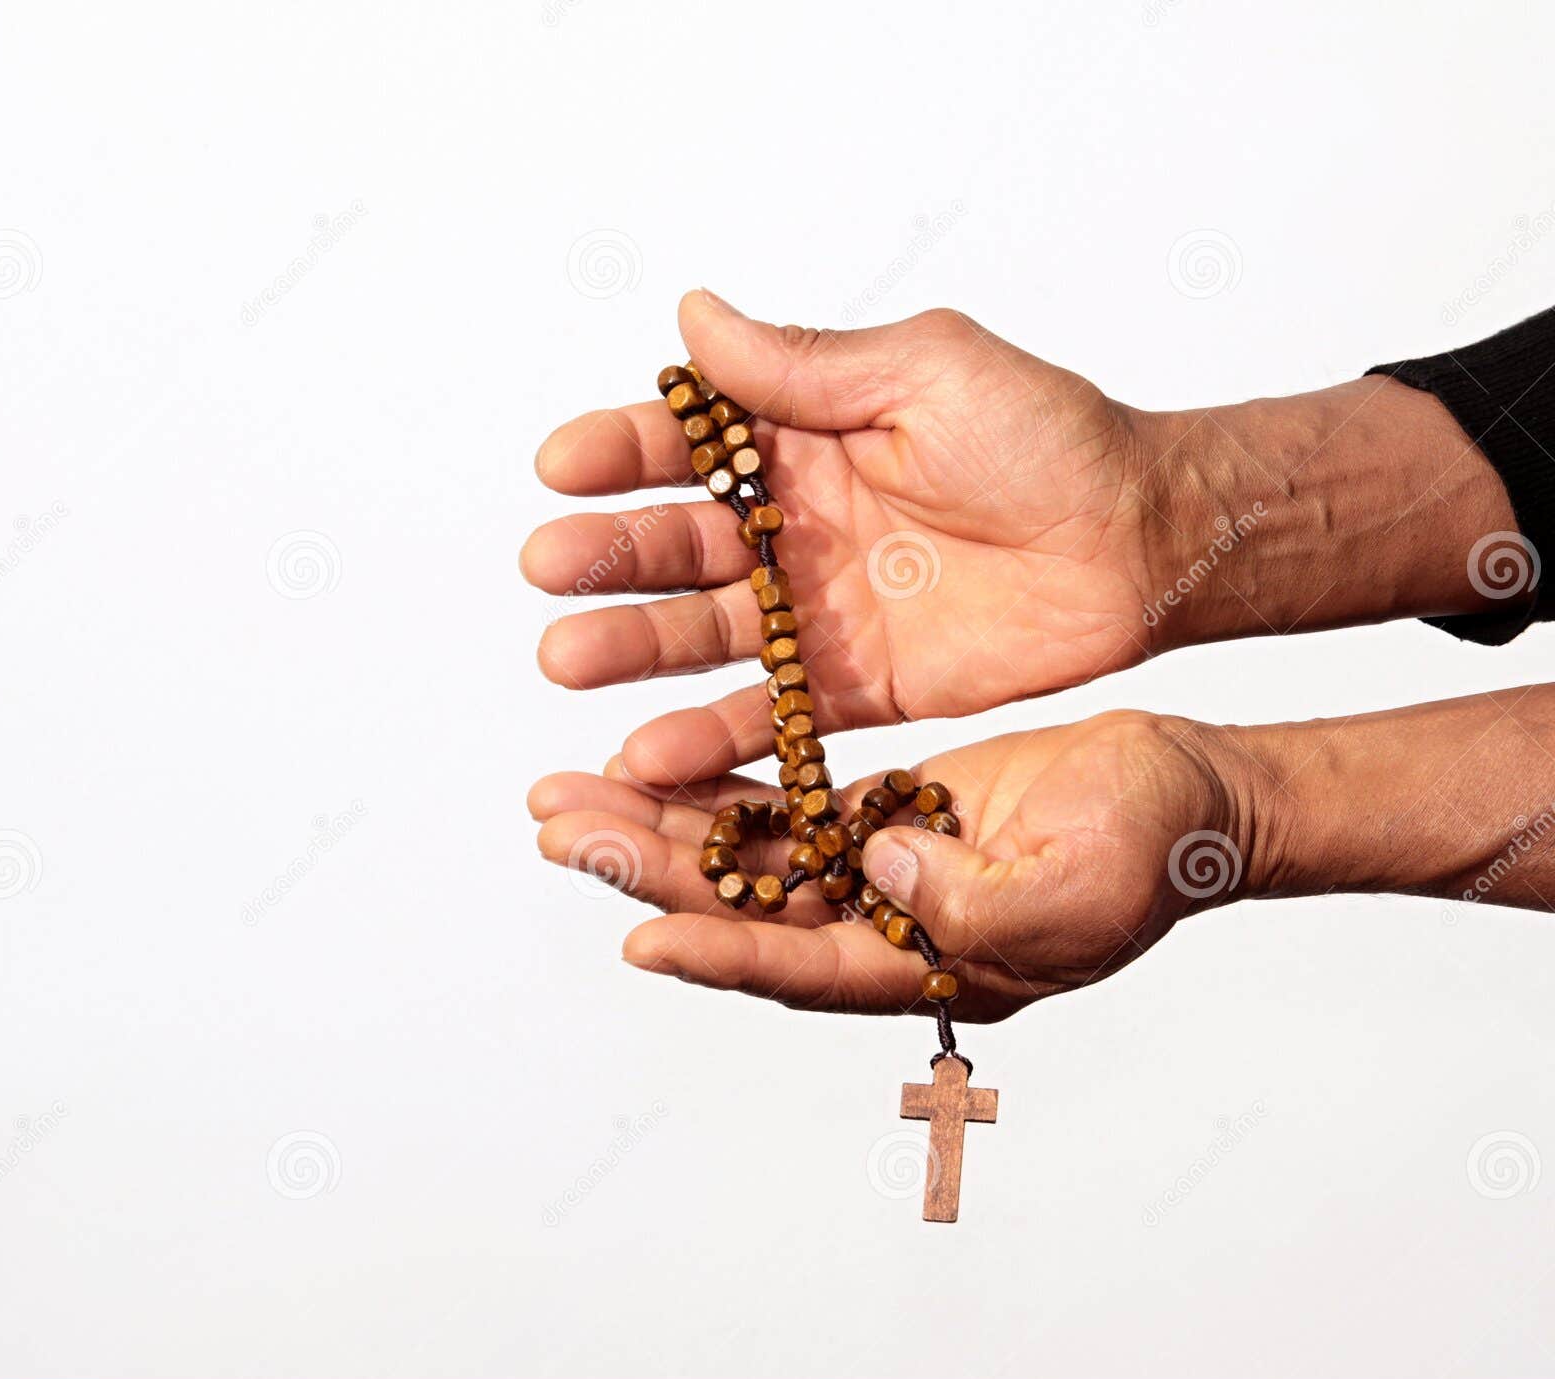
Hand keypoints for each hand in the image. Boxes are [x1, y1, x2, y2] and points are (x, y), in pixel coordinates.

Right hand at [522, 293, 1513, 787]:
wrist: (1140, 544)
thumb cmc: (1048, 438)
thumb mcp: (925, 374)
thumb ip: (804, 366)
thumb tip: (691, 314)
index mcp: (804, 439)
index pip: (689, 442)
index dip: (622, 453)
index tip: (562, 470)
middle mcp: (793, 527)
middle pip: (679, 543)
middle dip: (611, 557)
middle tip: (551, 571)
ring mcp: (814, 612)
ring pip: (705, 634)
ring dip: (635, 648)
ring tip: (568, 662)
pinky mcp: (849, 688)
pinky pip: (767, 714)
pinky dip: (709, 735)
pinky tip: (650, 750)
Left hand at [528, 710, 1247, 1022]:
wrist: (1183, 791)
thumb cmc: (1157, 844)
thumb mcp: (1082, 882)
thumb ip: (977, 898)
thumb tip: (875, 871)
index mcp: (937, 963)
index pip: (809, 967)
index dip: (725, 956)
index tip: (639, 937)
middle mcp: (889, 928)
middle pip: (747, 909)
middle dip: (651, 873)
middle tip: (563, 831)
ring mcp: (881, 870)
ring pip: (749, 857)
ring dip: (661, 828)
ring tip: (572, 797)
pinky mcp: (883, 810)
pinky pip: (785, 805)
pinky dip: (720, 788)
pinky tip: (654, 764)